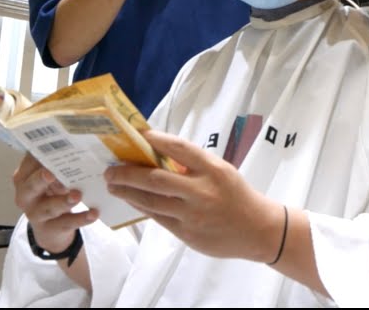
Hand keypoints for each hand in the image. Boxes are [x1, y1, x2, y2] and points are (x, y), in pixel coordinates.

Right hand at [12, 153, 98, 256]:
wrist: (50, 229)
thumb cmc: (50, 195)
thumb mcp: (50, 179)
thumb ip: (56, 164)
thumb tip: (78, 143)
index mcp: (24, 177)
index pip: (31, 162)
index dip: (42, 156)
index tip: (56, 147)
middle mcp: (26, 195)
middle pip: (32, 186)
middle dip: (41, 179)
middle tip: (51, 173)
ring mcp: (36, 214)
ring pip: (49, 207)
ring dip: (63, 201)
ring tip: (77, 195)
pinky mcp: (50, 229)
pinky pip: (66, 223)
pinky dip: (80, 218)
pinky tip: (93, 213)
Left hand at [105, 131, 280, 261]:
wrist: (258, 230)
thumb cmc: (236, 195)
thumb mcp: (221, 171)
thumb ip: (194, 165)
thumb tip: (158, 155)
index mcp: (213, 170)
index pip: (179, 149)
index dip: (156, 140)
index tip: (138, 135)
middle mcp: (201, 191)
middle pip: (155, 179)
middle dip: (127, 173)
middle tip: (110, 169)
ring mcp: (193, 214)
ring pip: (151, 201)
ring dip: (127, 192)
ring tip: (113, 184)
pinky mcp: (187, 233)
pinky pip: (157, 218)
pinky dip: (141, 207)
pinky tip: (131, 200)